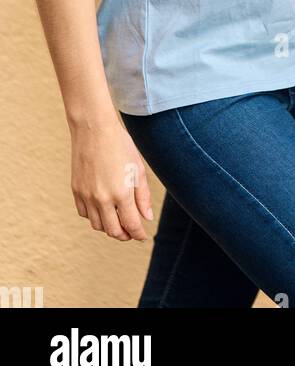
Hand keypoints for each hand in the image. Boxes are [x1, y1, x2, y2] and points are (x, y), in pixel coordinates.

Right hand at [70, 119, 153, 240]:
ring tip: (118, 221)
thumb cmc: (120, 145)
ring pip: (97, 225)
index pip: (131, 225)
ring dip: (109, 227)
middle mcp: (102, 198)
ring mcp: (87, 196)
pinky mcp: (76, 191)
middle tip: (131, 233)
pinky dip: (94, 217)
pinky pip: (85, 214)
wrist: (94, 129)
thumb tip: (146, 217)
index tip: (142, 236)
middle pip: (113, 231)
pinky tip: (103, 209)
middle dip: (124, 235)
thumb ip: (142, 196)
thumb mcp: (137, 169)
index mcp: (121, 193)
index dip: (138, 234)